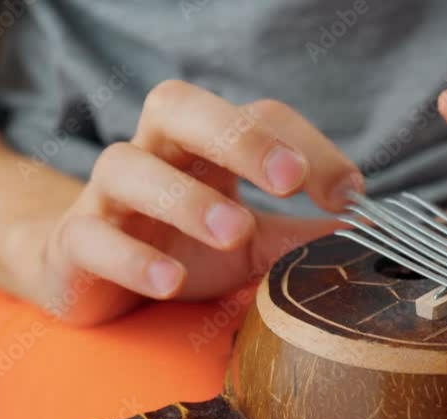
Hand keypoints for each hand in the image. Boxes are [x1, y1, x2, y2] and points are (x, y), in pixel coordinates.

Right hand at [19, 80, 362, 324]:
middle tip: (289, 179)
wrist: (93, 276)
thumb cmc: (182, 249)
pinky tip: (170, 281)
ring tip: (235, 232)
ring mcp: (107, 196)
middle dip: (238, 137)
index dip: (307, 145)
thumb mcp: (253, 245)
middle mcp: (153, 154)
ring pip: (128, 167)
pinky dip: (132, 257)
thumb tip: (371, 233)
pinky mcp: (74, 243)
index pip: (257, 115)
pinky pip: (93, 238)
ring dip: (187, 198)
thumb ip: (303, 237)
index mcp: (203, 145)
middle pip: (180, 109)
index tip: (351, 193)